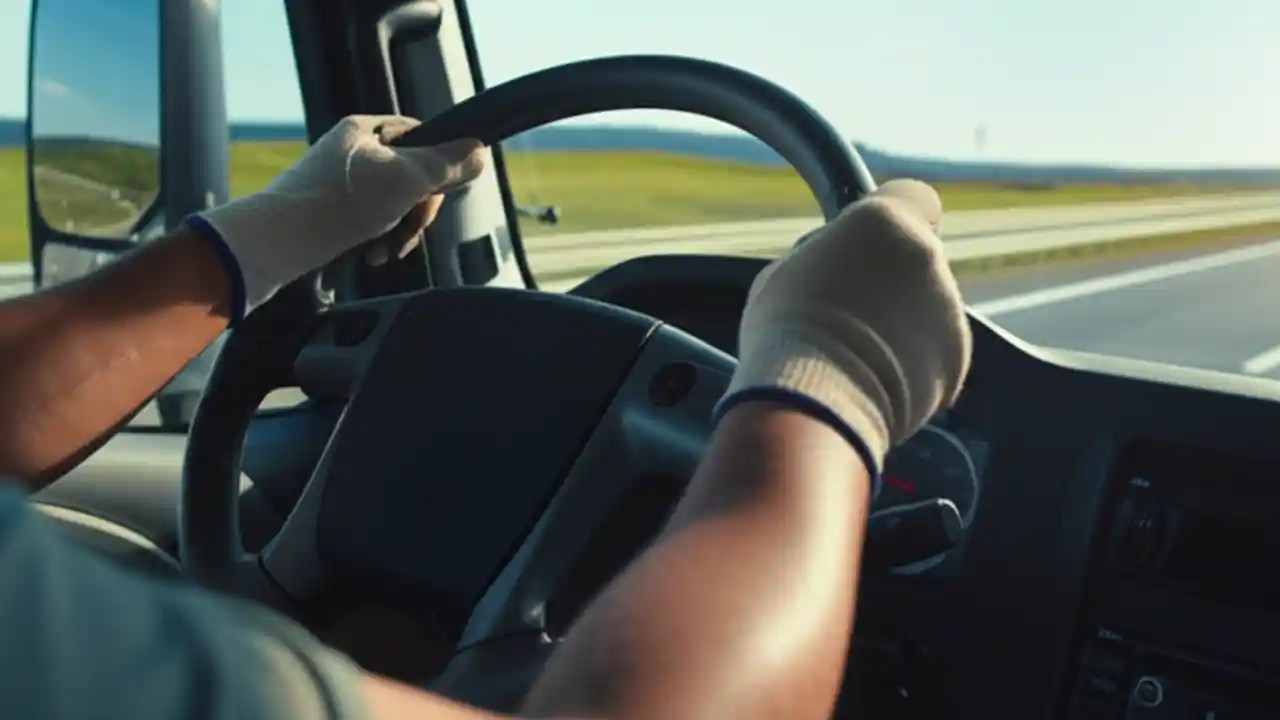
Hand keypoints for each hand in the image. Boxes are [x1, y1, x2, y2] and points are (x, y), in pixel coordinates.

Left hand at [195, 114, 487, 315]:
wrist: (276, 245)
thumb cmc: (338, 205)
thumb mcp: (405, 179)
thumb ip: (447, 164)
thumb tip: (480, 151)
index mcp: (366, 130)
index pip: (424, 137)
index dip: (439, 167)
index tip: (436, 193)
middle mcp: (351, 151)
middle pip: (411, 176)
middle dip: (417, 210)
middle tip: (408, 232)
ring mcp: (339, 184)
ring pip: (393, 205)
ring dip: (399, 231)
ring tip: (386, 251)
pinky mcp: (329, 214)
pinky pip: (370, 224)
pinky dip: (377, 241)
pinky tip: (372, 256)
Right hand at [719, 179, 971, 478]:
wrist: (815, 402)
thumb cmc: (785, 332)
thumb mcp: (787, 271)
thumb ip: (827, 256)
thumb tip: (834, 266)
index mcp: (885, 222)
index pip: (915, 196)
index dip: (896, 218)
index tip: (872, 243)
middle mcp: (929, 258)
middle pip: (919, 260)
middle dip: (894, 282)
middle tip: (849, 312)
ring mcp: (949, 312)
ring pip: (929, 311)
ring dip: (903, 328)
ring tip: (856, 356)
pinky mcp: (956, 364)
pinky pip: (935, 358)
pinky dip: (913, 370)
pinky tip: (873, 382)